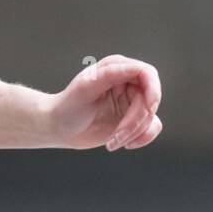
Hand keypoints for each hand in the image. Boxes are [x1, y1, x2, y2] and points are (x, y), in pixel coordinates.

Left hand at [48, 55, 162, 150]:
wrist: (58, 128)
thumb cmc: (68, 106)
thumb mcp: (85, 89)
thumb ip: (109, 75)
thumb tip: (134, 68)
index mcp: (115, 67)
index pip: (146, 73)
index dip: (153, 90)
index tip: (148, 108)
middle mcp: (126, 82)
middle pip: (150, 100)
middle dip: (136, 121)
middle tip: (117, 135)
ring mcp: (131, 100)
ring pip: (151, 116)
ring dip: (135, 133)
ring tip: (112, 142)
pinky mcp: (133, 118)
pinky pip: (152, 128)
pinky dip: (141, 138)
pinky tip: (121, 144)